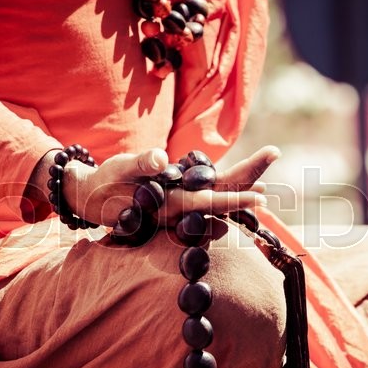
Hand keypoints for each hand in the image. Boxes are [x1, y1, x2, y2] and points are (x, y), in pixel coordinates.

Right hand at [59, 146, 279, 226]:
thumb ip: (140, 162)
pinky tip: (245, 183)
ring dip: (241, 188)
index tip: (260, 195)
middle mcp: (180, 209)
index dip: (235, 198)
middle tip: (274, 166)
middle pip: (221, 199)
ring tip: (267, 177)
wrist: (93, 198)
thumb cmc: (106, 181)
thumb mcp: (118, 168)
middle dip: (247, 184)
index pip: (209, 202)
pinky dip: (227, 189)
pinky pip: (208, 197)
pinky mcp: (179, 201)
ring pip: (217, 198)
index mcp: (170, 203)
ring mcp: (181, 206)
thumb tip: (162, 159)